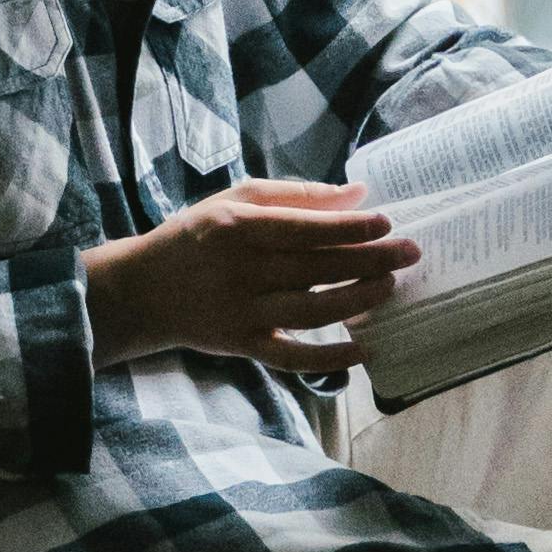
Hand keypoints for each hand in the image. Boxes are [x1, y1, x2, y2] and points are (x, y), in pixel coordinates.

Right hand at [84, 177, 420, 377]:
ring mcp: (242, 313)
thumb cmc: (197, 236)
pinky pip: (292, 357)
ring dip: (358, 300)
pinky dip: (330, 358)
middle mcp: (241, 271)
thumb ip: (295, 195)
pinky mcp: (242, 346)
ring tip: (390, 286)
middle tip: (410, 253)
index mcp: (239, 228)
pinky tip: (363, 348)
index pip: (307, 228)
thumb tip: (357, 193)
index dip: (351, 228)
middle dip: (370, 261)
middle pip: (318, 269)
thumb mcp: (234, 200)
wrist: (141, 291)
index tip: (387, 223)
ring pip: (313, 312)